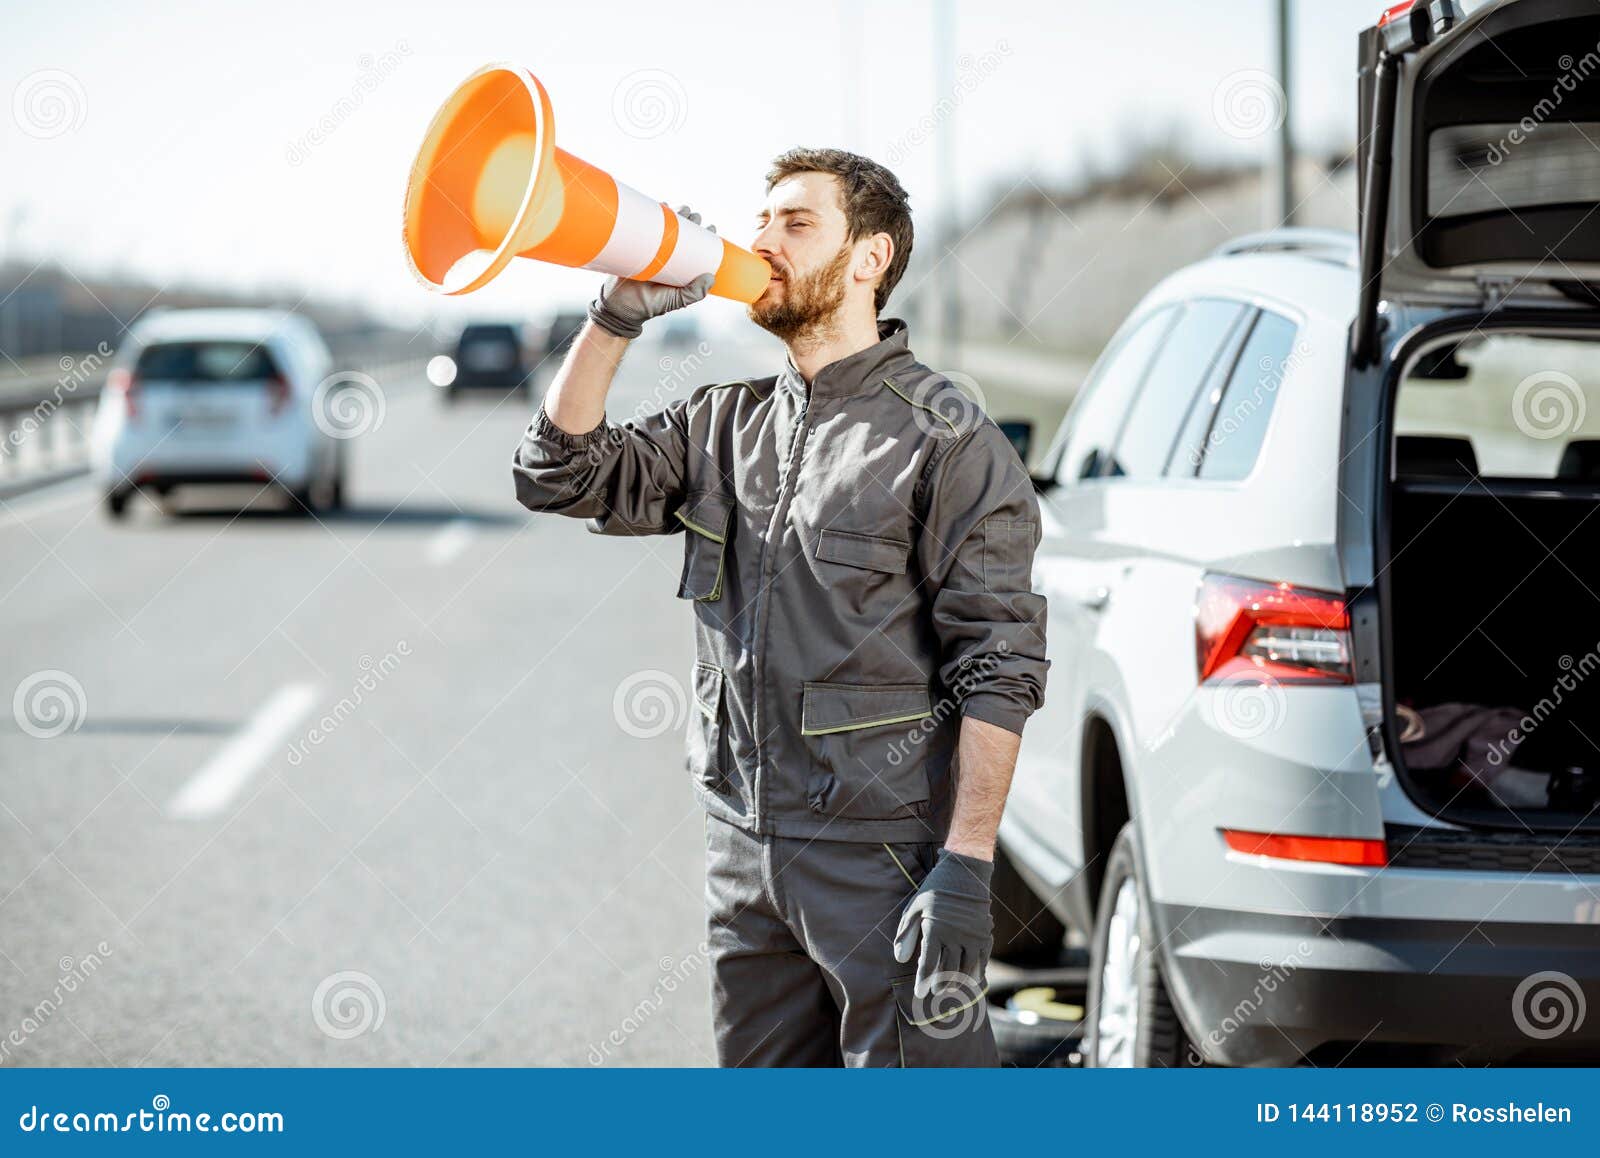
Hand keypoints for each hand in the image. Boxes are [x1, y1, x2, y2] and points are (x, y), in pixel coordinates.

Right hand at [586, 206, 716, 339]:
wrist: (621, 306)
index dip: (705, 236)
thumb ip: (695, 293)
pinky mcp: (637, 245)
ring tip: (683, 210)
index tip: (711, 228)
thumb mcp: (677, 301)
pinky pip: (647, 226)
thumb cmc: (650, 305)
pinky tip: (663, 206)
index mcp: (681, 267)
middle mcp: (669, 256)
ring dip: (677, 214)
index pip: (696, 247)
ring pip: (667, 226)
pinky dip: (654, 214)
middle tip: (696, 217)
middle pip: (684, 232)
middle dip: (692, 221)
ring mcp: (652, 249)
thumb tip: (711, 277)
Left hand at [892, 849, 993, 998]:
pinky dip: (977, 972)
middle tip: (936, 993)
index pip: (928, 963)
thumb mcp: (914, 907)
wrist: (965, 871)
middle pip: (948, 969)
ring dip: (958, 982)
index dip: (923, 980)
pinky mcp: (985, 934)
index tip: (919, 993)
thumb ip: (907, 934)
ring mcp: (972, 935)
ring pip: (966, 968)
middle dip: (940, 984)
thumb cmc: (935, 890)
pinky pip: (982, 960)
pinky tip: (972, 980)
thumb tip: (900, 959)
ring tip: (951, 990)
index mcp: (935, 928)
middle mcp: (955, 935)